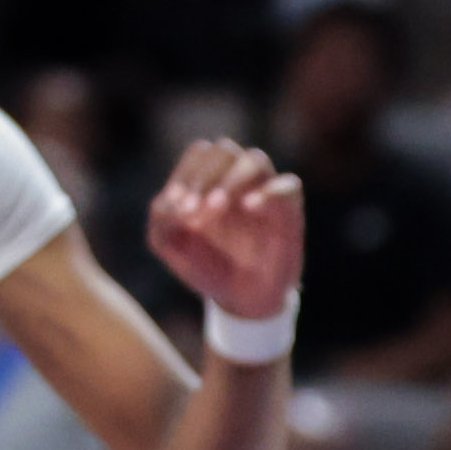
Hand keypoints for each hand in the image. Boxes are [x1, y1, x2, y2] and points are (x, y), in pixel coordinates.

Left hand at [145, 138, 301, 321]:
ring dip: (231, 180)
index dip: (187, 174)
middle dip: (204, 177)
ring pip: (255, 159)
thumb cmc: (204, 263)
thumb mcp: (169, 244)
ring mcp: (265, 190)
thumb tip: (175, 199)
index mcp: (210, 178)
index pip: (200, 154)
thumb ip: (161, 217)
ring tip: (215, 206)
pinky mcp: (289, 209)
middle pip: (224, 150)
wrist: (240, 299)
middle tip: (193, 210)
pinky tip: (249, 207)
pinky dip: (269, 191)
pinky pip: (289, 184)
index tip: (179, 207)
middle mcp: (238, 177)